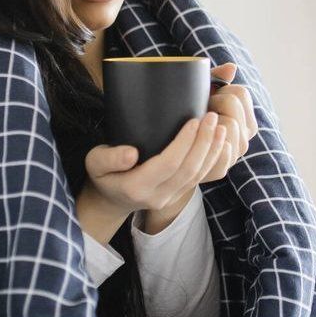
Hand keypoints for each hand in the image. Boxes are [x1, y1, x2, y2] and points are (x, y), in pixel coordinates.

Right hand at [84, 111, 228, 217]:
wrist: (111, 199)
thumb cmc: (103, 174)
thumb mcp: (94, 163)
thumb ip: (108, 158)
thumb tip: (131, 153)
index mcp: (136, 187)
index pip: (167, 164)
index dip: (184, 143)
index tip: (194, 120)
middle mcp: (156, 196)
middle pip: (188, 170)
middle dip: (203, 143)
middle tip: (212, 117)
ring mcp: (170, 198)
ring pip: (198, 175)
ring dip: (212, 150)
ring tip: (221, 126)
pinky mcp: (179, 195)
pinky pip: (199, 178)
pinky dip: (212, 159)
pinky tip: (219, 142)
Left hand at [198, 62, 259, 183]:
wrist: (169, 153)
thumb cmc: (186, 118)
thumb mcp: (198, 95)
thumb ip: (215, 78)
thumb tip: (231, 67)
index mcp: (245, 117)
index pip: (241, 92)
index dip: (220, 90)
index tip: (206, 98)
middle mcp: (245, 136)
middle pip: (233, 105)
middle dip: (213, 103)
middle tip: (198, 112)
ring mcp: (235, 154)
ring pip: (229, 124)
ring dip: (208, 122)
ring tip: (195, 127)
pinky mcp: (222, 169)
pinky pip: (221, 149)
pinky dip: (209, 143)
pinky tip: (194, 143)